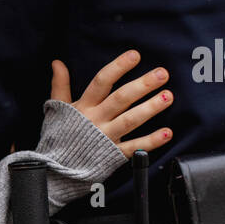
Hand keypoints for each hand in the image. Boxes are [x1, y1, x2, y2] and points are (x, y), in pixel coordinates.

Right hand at [49, 51, 172, 157]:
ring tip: (168, 96)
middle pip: (121, 99)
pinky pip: (134, 147)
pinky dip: (151, 141)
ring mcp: (106, 137)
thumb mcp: (58, 108)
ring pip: (130, 120)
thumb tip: (57, 63)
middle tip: (162, 73)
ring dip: (150, 108)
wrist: (56, 168)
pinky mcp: (113, 155)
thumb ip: (60, 85)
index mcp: (84, 106)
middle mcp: (96, 120)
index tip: (135, 55)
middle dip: (142, 85)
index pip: (101, 82)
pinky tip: (167, 132)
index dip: (118, 68)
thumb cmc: (60, 136)